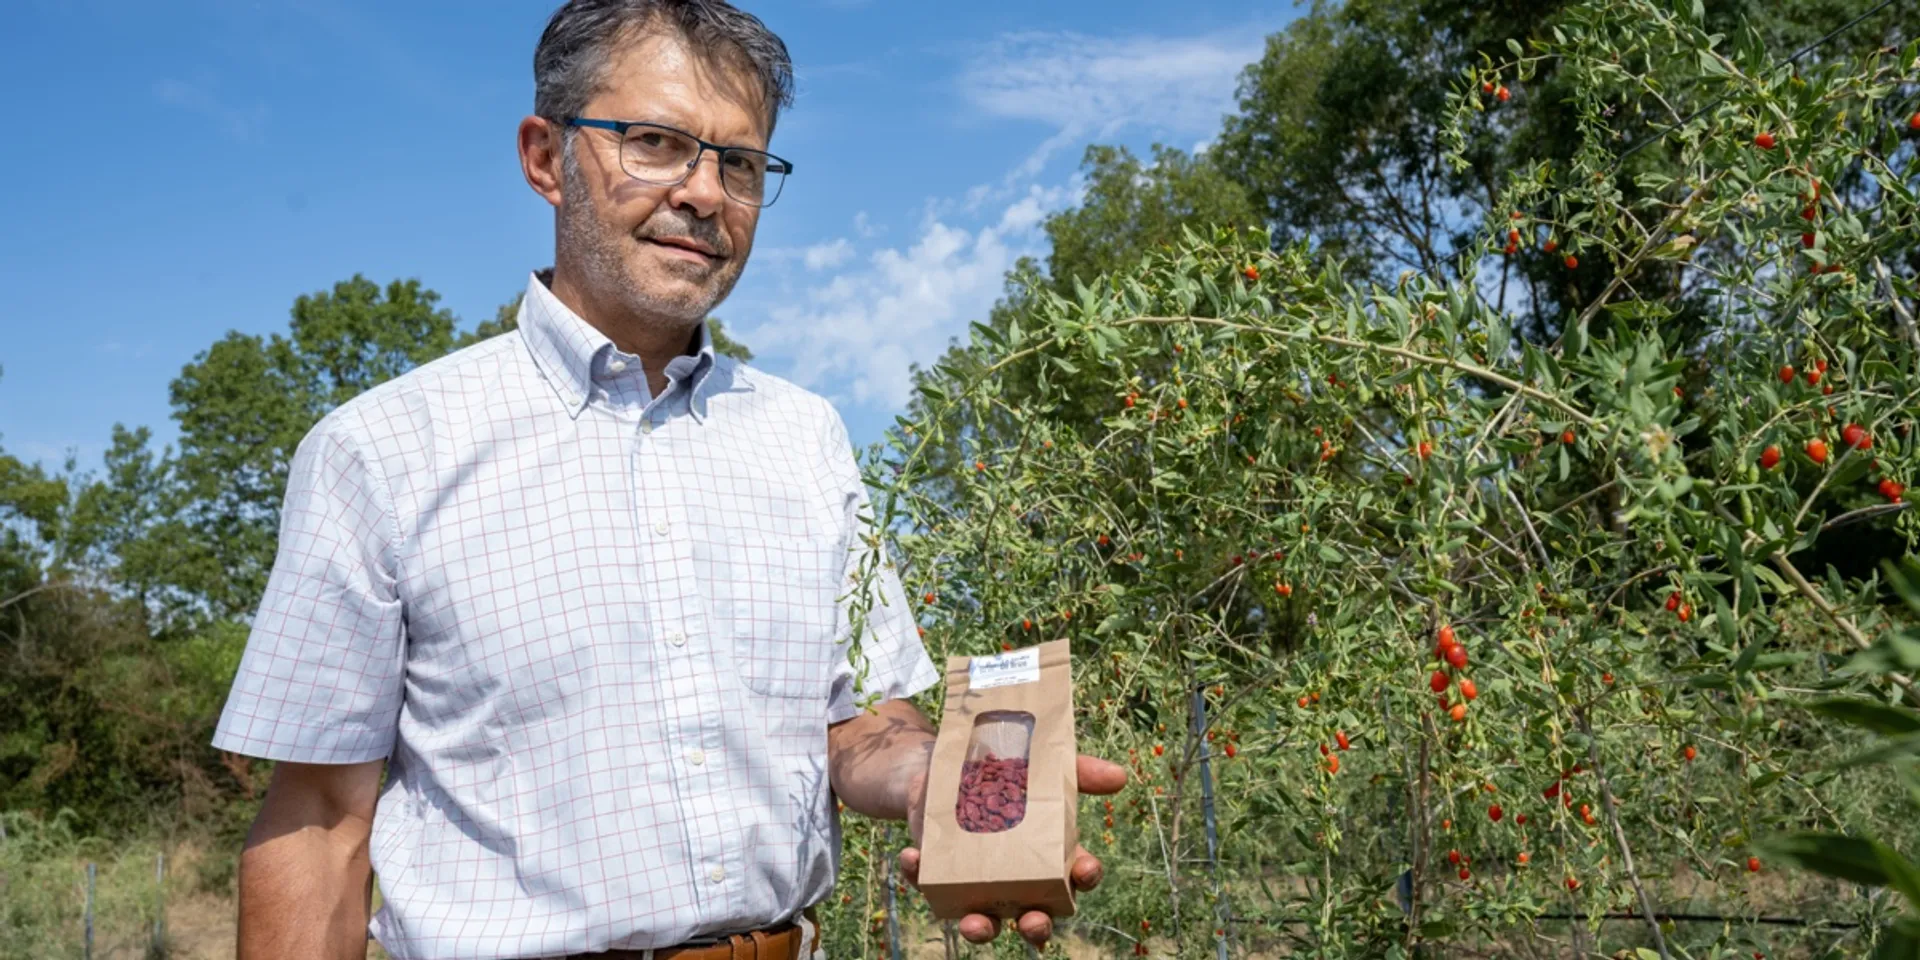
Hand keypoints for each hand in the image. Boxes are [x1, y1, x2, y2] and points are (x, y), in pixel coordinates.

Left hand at [897, 754, 1127, 947]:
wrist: (940, 767)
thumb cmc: (1000, 773)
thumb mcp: (1038, 766)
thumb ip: (1077, 771)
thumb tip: (1119, 775)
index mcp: (1048, 856)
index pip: (1075, 877)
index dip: (1083, 878)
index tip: (1083, 869)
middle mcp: (1016, 880)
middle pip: (1035, 917)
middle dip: (1036, 926)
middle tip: (1033, 920)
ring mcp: (977, 883)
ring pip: (984, 921)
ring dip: (980, 928)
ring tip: (974, 923)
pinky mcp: (938, 876)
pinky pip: (929, 886)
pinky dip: (920, 877)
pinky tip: (914, 857)